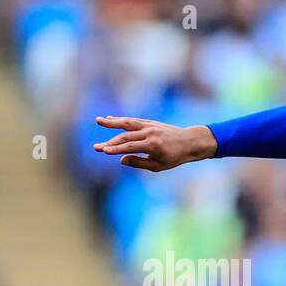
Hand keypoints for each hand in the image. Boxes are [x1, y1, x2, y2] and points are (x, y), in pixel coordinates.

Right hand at [92, 117, 216, 170]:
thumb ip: (139, 163)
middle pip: (126, 136)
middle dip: (110, 142)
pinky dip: (121, 120)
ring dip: (112, 122)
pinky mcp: (150, 122)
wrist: (189, 142)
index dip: (116, 149)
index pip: (130, 147)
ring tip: (98, 120)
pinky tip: (110, 119)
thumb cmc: (174, 157)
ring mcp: (150, 126)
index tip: (103, 151)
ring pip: (128, 123)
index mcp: (153, 146)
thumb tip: (121, 160)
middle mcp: (150, 134)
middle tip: (96, 147)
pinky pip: (133, 120)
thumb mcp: (159, 166)